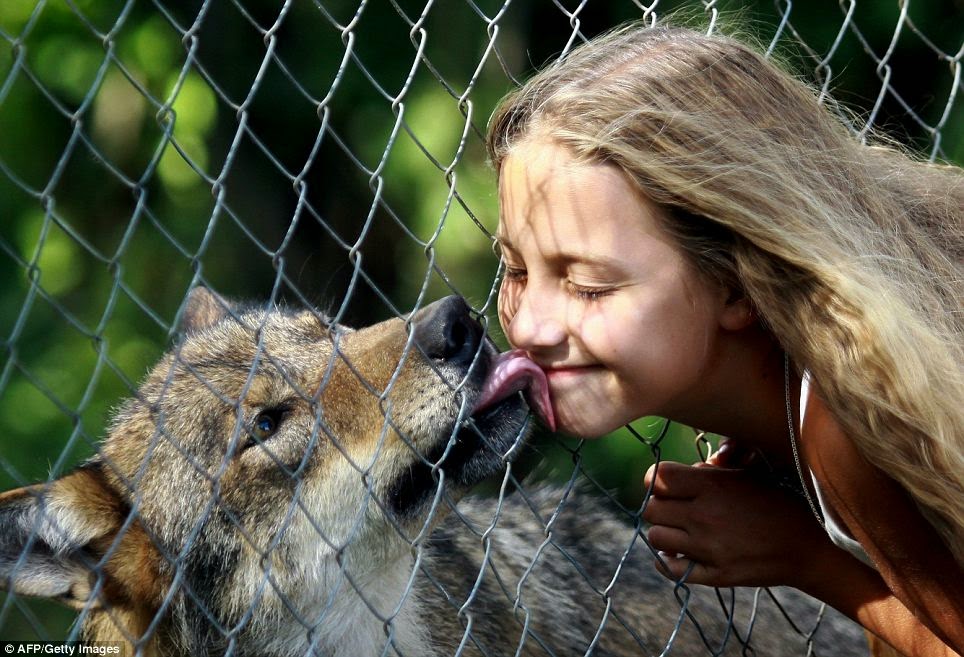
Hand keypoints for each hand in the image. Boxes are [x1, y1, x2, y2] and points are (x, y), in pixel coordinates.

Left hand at [642, 460, 833, 588]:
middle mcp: (705, 515)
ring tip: (678, 531)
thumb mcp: (744, 476)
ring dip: (663, 532)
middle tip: (674, 508)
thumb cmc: (775, 503)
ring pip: (655, 538)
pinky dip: (666, 562)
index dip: (656, 480)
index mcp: (711, 486)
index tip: (666, 484)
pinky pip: (670, 569)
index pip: (657, 478)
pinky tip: (676, 554)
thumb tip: (679, 474)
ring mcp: (708, 548)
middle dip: (659, 505)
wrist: (807, 547)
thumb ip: (708, 471)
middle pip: (651, 508)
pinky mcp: (715, 574)